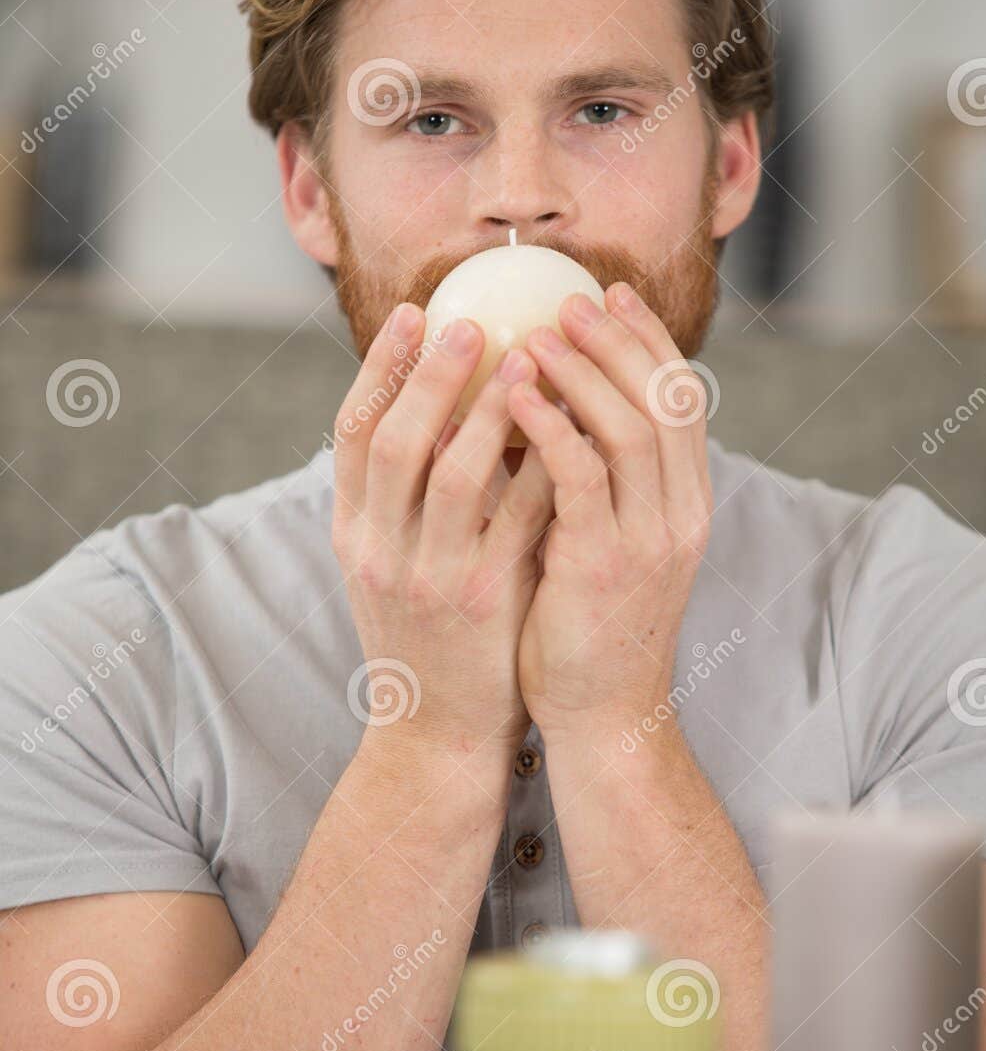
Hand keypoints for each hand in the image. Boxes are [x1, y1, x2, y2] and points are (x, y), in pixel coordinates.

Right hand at [332, 307, 555, 777]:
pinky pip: (514, 520)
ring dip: (489, 410)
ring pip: (454, 474)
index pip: (352, 434)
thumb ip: (404, 497)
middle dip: (432, 375)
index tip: (415, 316)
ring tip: (525, 358)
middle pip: (396, 442)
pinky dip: (538, 468)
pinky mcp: (482, 602)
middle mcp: (379, 551)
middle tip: (470, 322)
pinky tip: (568, 431)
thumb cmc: (427, 636)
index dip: (381, 369)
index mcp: (352, 534)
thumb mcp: (392, 564)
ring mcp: (429, 578)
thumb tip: (438, 406)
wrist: (436, 734)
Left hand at [505, 283, 713, 742]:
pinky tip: (516, 393)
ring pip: (628, 425)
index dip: (649, 340)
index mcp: (687, 503)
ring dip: (582, 370)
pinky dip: (551, 424)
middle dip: (619, 339)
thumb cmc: (588, 626)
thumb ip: (594, 480)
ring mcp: (650, 538)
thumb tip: (552, 408)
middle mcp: (682, 513)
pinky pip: (581, 474)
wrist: (601, 715)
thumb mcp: (605, 540)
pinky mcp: (606, 562)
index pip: (682, 398)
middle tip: (570, 298)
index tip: (609, 295)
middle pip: (665, 397)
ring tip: (534, 334)